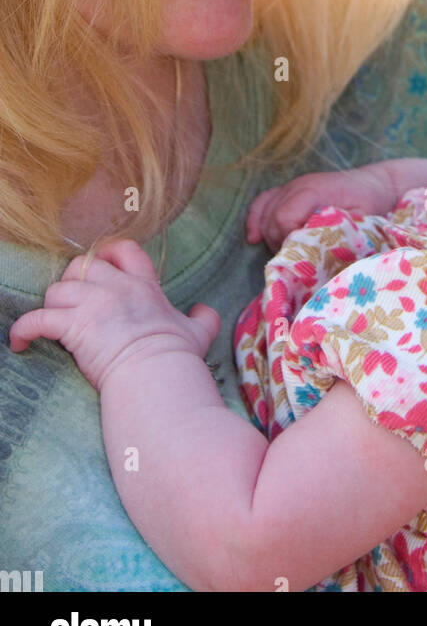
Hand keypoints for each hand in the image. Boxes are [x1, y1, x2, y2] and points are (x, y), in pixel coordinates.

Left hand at [9, 239, 219, 392]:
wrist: (158, 376)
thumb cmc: (177, 357)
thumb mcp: (199, 333)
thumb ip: (204, 318)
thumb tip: (206, 311)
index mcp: (143, 286)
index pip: (123, 250)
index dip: (107, 254)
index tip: (101, 267)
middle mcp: (116, 289)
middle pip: (81, 266)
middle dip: (72, 281)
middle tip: (72, 305)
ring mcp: (93, 306)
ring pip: (57, 290)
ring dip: (51, 306)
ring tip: (52, 325)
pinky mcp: (73, 328)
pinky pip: (37, 320)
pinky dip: (23, 330)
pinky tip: (20, 342)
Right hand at [246, 163, 395, 251]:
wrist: (376, 184)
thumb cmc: (371, 204)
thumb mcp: (359, 221)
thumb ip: (335, 233)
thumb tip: (314, 254)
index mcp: (315, 191)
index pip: (283, 217)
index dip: (288, 239)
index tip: (302, 253)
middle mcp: (298, 185)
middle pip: (270, 218)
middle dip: (279, 242)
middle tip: (297, 257)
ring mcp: (292, 186)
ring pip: (264, 212)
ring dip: (269, 235)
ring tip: (287, 251)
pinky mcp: (290, 190)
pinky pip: (263, 201)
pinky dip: (255, 219)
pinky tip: (253, 238)